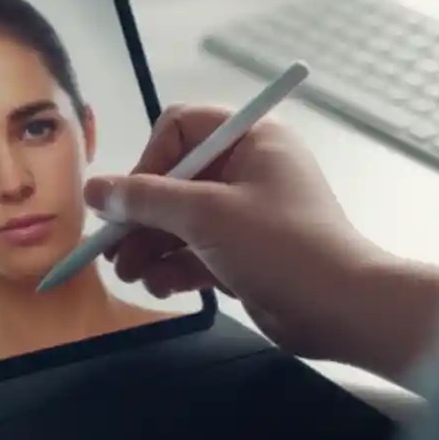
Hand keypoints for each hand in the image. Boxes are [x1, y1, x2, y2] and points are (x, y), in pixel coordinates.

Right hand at [84, 105, 383, 361]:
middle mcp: (246, 170)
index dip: (150, 160)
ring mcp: (244, 215)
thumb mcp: (207, 215)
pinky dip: (173, 267)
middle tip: (113, 249)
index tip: (134, 198)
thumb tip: (95, 190)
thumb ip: (145, 199)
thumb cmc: (281, 246)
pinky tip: (160, 286)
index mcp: (250, 141)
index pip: (180, 129)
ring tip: (131, 274)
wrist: (343, 310)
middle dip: (140, 216)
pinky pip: (194, 251)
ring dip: (149, 246)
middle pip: (172, 181)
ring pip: (178, 221)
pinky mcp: (242, 254)